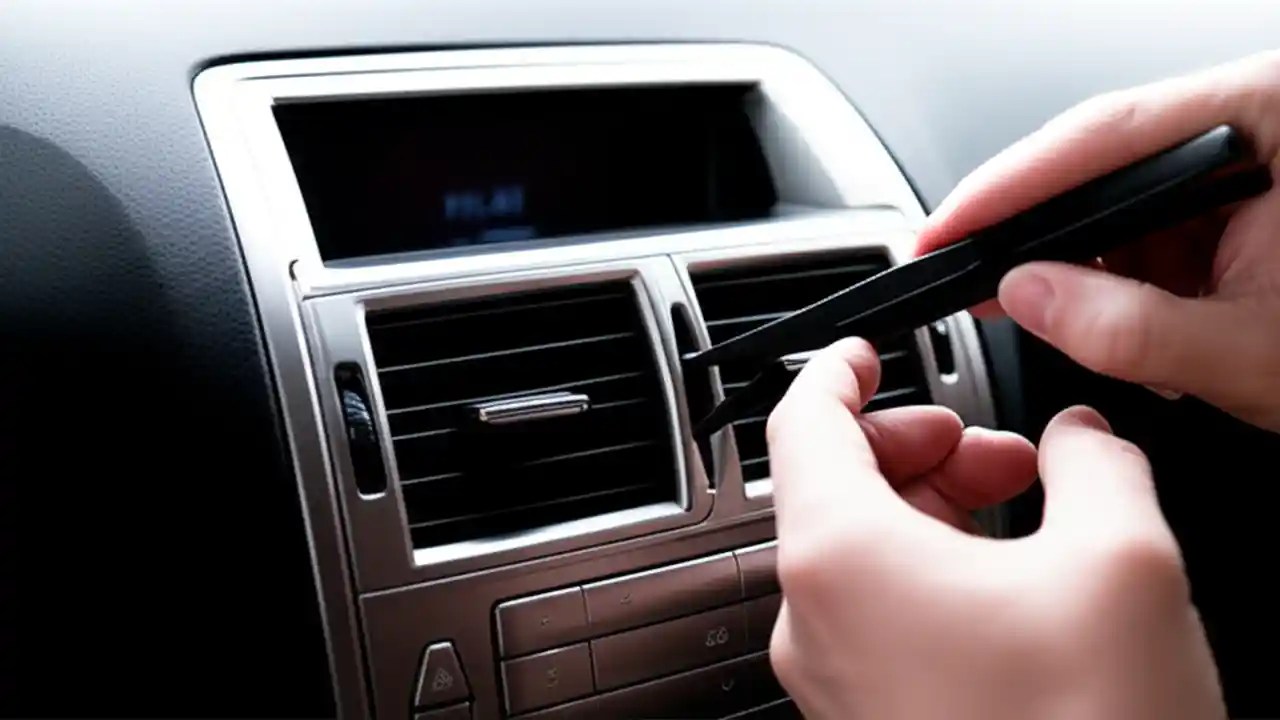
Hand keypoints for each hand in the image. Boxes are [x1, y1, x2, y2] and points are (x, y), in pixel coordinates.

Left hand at [766, 339, 1223, 719]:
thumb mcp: (1123, 563)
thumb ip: (1096, 463)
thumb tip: (1084, 436)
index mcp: (842, 558)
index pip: (800, 421)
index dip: (836, 368)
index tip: (865, 347)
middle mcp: (813, 620)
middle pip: (834, 483)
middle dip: (917, 445)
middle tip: (998, 448)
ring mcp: (831, 677)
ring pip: (858, 550)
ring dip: (928, 509)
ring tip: (1018, 511)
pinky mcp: (866, 716)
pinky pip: (874, 613)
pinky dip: (925, 571)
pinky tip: (1004, 581)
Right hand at [917, 50, 1279, 430]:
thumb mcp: (1255, 353)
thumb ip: (1128, 329)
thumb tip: (1028, 298)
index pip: (1109, 135)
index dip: (1008, 187)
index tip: (945, 228)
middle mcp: (1265, 122)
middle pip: (1111, 161)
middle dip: (1038, 232)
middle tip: (963, 275)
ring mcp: (1258, 161)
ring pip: (1130, 200)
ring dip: (1083, 265)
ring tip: (1049, 317)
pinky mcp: (1253, 201)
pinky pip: (1161, 228)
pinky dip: (1126, 279)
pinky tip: (1115, 321)